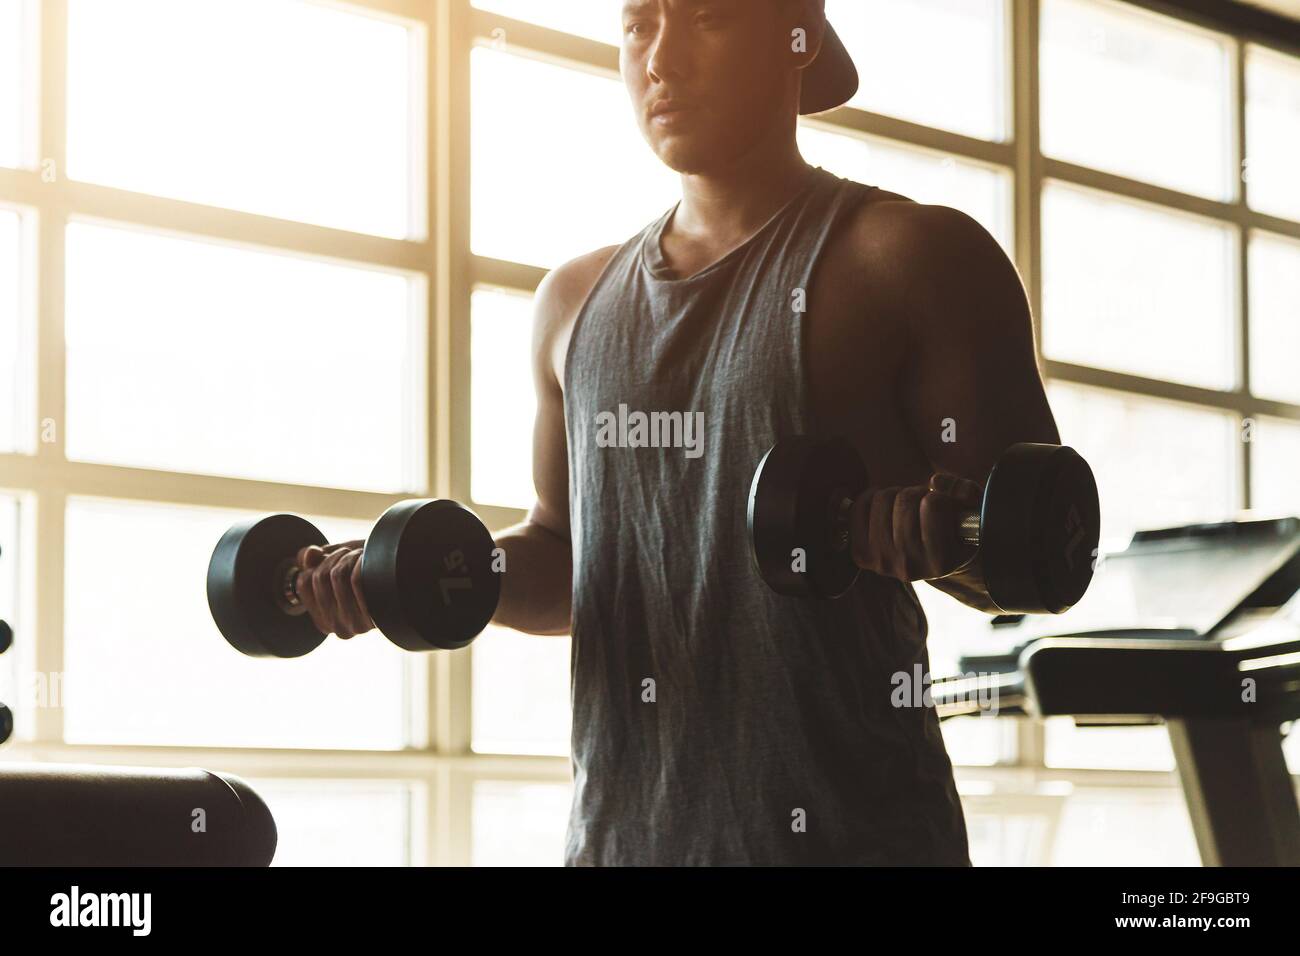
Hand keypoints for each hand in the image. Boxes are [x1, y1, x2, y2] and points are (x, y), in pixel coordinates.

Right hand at [294, 540, 374, 638]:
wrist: (408, 576)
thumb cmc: (370, 569)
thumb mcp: (335, 561)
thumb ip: (313, 559)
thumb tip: (308, 557)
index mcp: (323, 621)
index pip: (303, 583)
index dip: (318, 562)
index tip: (334, 559)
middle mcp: (337, 628)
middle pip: (319, 577)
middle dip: (335, 556)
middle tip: (352, 554)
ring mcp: (356, 625)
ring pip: (337, 576)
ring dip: (351, 556)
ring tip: (364, 558)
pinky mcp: (375, 616)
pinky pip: (356, 579)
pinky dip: (363, 561)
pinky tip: (373, 562)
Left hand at [848, 473, 983, 581]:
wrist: (930, 562)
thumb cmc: (953, 532)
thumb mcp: (972, 515)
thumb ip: (966, 493)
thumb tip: (936, 482)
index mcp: (941, 561)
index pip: (933, 504)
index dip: (939, 496)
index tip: (942, 506)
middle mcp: (909, 566)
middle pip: (905, 500)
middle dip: (916, 494)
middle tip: (922, 505)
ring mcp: (882, 561)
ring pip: (882, 499)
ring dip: (895, 495)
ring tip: (906, 508)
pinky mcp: (861, 554)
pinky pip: (859, 507)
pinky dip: (872, 498)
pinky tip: (886, 509)